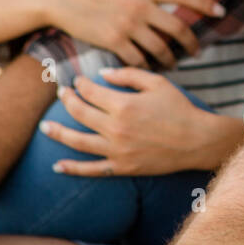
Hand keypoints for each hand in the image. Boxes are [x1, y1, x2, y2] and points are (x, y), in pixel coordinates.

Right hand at [39, 0, 225, 67]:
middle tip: (197, 52)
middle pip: (177, 27)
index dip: (205, 4)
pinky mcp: (113, 40)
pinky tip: (148, 69)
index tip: (220, 12)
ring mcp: (128, 23)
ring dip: (169, 59)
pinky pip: (137, 58)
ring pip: (160, 47)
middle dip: (191, 42)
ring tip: (172, 65)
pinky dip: (145, 66)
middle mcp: (140, 5)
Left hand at [44, 67, 236, 175]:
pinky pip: (92, 170)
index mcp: (124, 105)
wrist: (198, 140)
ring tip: (44, 127)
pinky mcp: (123, 167)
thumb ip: (128, 74)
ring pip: (78, 141)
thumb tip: (101, 74)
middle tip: (62, 94)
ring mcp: (117, 150)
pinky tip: (58, 166)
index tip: (78, 81)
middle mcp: (116, 128)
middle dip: (67, 101)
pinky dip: (73, 169)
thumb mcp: (158, 83)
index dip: (81, 84)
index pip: (90, 92)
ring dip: (58, 133)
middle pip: (80, 113)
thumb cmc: (180, 108)